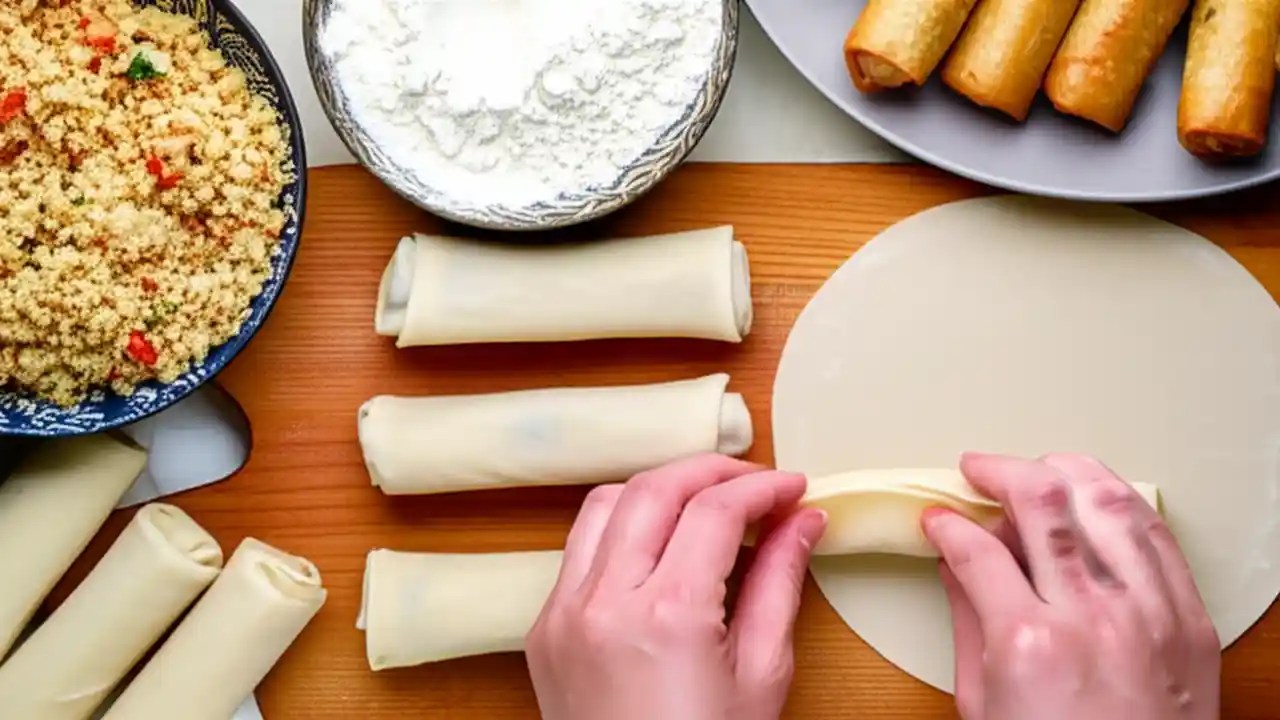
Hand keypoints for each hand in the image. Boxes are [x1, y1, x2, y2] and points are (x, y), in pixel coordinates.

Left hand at [526, 454, 827, 719]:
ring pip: (605, 503)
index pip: (715, 510)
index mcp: (666, 616)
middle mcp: (603, 602)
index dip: (762, 487)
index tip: (794, 488)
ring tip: (707, 502)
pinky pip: (579, 548)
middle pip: (654, 488)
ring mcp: (562, 613)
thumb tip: (803, 520)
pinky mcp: (543, 628)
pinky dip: (621, 526)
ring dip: (659, 488)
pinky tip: (659, 542)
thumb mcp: (762, 676)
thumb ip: (780, 584)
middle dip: (711, 470)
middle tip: (756, 482)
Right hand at [924, 452, 1219, 719]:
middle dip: (999, 470)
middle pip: (1041, 499)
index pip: (975, 546)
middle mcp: (1091, 614)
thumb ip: (967, 621)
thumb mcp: (984, 702)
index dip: (946, 523)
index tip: (937, 519)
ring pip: (1106, 500)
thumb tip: (953, 565)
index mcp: (1028, 640)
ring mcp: (1147, 611)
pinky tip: (1096, 499)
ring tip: (1038, 471)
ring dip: (1063, 471)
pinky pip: (1158, 535)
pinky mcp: (1188, 619)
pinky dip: (1122, 504)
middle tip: (978, 470)